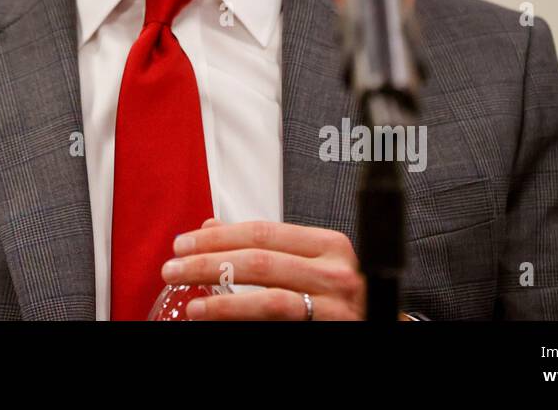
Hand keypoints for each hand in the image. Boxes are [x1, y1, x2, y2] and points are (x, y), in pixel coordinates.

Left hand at [159, 217, 403, 320]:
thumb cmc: (341, 295)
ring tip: (191, 302)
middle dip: (208, 263)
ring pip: (268, 297)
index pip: (262, 231)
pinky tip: (215, 317)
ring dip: (222, 297)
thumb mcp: (310, 261)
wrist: (384, 324)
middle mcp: (335, 270)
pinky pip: (278, 320)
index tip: (184, 243)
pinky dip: (240, 317)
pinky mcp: (332, 329)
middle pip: (258, 260)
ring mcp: (336, 304)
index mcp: (328, 243)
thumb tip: (211, 226)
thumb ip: (265, 244)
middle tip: (173, 268)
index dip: (218, 237)